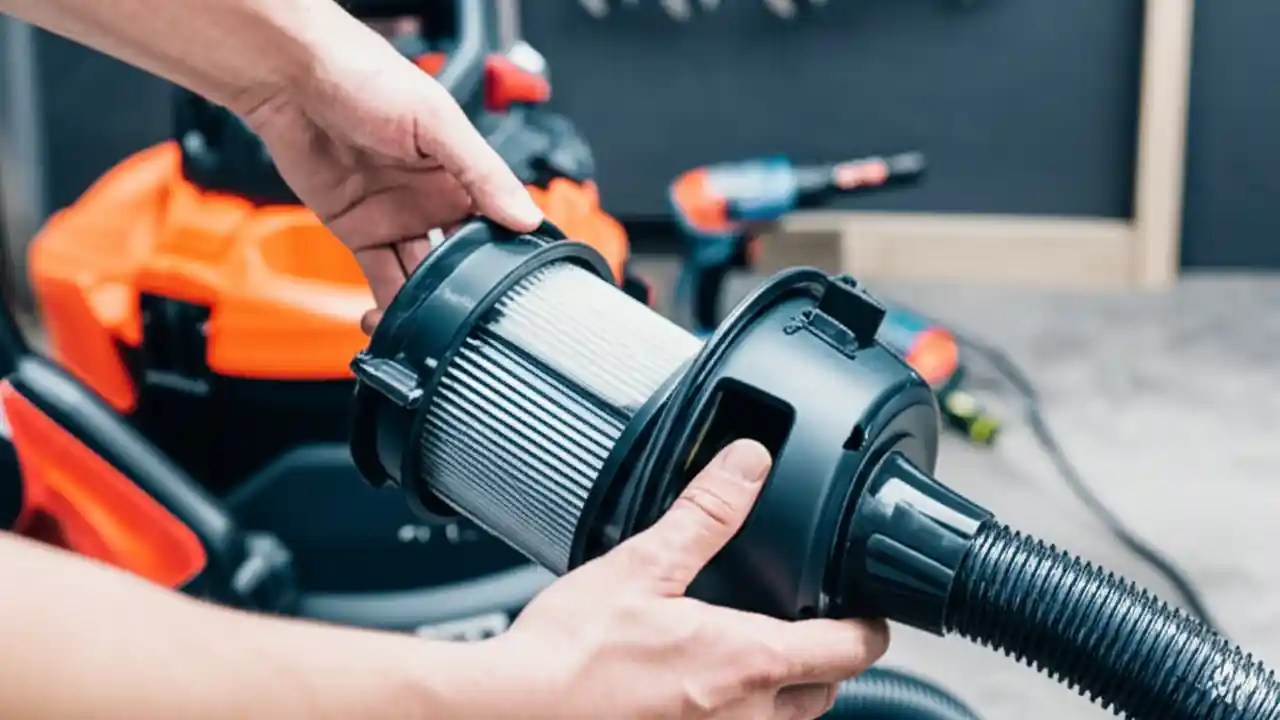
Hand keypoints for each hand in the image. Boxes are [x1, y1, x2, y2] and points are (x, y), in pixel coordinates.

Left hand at [239, 25, 543, 332]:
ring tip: (432, 329)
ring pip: (421, 275)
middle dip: (465, 289)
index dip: (504, 256)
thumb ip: (483, 173)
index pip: (497, 223)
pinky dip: (388, 304)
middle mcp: (435, 199)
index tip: (510, 288)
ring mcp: (396, 218)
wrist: (294, 80)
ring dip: (427, 303)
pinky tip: (400, 323)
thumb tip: (526, 217)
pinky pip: (380, 277)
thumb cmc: (365, 77)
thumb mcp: (438, 123)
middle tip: (468, 318)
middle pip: (461, 259)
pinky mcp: (359, 231)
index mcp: (464, 173)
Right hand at [482, 440, 888, 719]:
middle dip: (827, 662)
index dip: (870, 627)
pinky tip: (693, 689)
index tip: (868, 611)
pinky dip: (732, 715)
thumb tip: (747, 466)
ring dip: (780, 693)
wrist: (515, 714)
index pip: (850, 650)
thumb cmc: (570, 656)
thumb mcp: (643, 565)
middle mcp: (743, 717)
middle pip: (823, 693)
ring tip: (751, 656)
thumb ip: (704, 514)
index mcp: (748, 661)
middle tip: (812, 628)